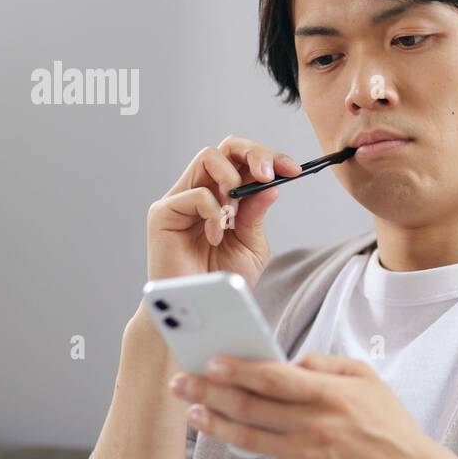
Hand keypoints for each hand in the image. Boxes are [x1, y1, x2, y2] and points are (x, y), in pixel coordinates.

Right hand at [146, 134, 304, 285]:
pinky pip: (196, 194)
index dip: (270, 159)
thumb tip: (270, 187)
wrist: (198, 311)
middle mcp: (201, 190)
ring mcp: (181, 200)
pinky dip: (214, 212)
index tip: (294, 170)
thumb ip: (256, 215)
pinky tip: (215, 237)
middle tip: (268, 173)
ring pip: (208, 157)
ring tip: (235, 213)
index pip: (244, 161)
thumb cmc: (222, 280)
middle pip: (226, 147)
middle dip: (254, 153)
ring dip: (232, 179)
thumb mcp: (251, 245)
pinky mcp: (163, 213)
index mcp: (224, 196)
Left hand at [168, 352, 444, 458]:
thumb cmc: (387, 424)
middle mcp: (314, 426)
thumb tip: (288, 362)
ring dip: (215, 424)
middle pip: (249, 407)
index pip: (273, 378)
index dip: (238, 369)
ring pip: (249, 439)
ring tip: (194, 412)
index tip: (210, 361)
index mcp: (329, 395)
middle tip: (181, 382)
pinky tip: (266, 442)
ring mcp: (308, 458)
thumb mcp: (366, 379)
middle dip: (209, 392)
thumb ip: (324, 365)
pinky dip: (268, 450)